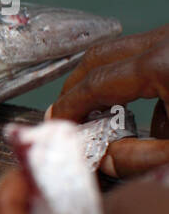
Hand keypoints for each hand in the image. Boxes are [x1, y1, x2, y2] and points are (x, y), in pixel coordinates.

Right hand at [48, 25, 168, 176]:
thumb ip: (134, 159)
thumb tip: (101, 158)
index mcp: (164, 64)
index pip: (95, 82)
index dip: (68, 106)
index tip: (55, 124)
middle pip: (102, 55)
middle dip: (78, 86)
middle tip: (68, 114)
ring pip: (130, 54)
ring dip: (116, 86)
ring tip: (120, 122)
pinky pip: (157, 56)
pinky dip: (150, 82)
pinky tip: (164, 115)